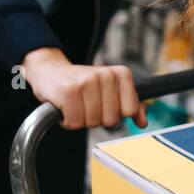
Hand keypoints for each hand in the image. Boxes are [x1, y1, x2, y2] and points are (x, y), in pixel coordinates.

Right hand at [22, 47, 147, 129]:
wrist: (49, 71)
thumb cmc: (82, 84)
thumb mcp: (110, 90)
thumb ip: (130, 105)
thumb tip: (143, 122)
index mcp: (121, 74)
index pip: (129, 110)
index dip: (115, 114)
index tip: (104, 105)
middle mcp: (106, 75)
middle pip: (111, 120)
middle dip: (97, 118)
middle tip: (87, 105)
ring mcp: (87, 82)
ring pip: (92, 122)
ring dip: (81, 119)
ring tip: (76, 104)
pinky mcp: (68, 91)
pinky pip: (75, 122)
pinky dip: (68, 121)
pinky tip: (65, 107)